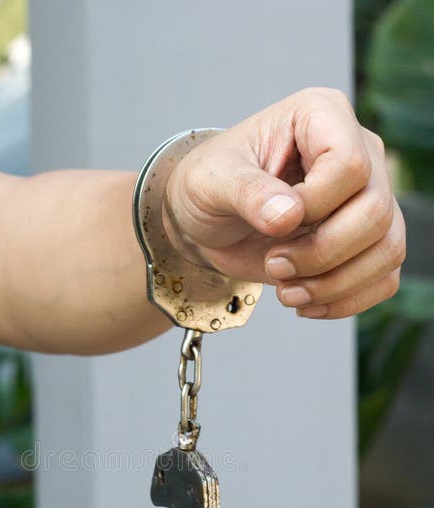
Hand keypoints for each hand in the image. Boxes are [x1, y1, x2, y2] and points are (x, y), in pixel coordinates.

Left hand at [165, 87, 405, 319]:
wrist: (208, 221)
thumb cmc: (208, 186)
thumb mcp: (212, 182)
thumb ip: (248, 193)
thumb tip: (288, 217)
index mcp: (323, 116)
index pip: (349, 166)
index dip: (314, 207)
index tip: (271, 223)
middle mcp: (359, 151)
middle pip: (376, 213)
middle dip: (320, 254)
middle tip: (273, 266)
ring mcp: (370, 196)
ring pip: (388, 249)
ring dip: (334, 284)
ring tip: (286, 291)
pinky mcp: (369, 240)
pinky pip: (385, 277)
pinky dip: (346, 301)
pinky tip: (305, 302)